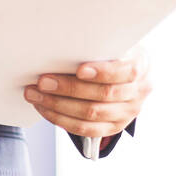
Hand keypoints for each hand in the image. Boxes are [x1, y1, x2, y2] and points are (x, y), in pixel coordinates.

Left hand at [23, 46, 150, 138]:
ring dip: (57, 105)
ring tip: (35, 95)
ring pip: (91, 114)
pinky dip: (60, 119)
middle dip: (68, 88)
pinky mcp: (112, 128)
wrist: (119, 75)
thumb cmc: (108, 56)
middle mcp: (138, 92)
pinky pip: (84, 129)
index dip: (103, 72)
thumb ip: (95, 48)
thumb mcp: (110, 46)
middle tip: (43, 82)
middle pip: (103, 94)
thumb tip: (62, 47)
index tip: (80, 70)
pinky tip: (44, 108)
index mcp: (140, 66)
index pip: (126, 71)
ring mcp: (127, 113)